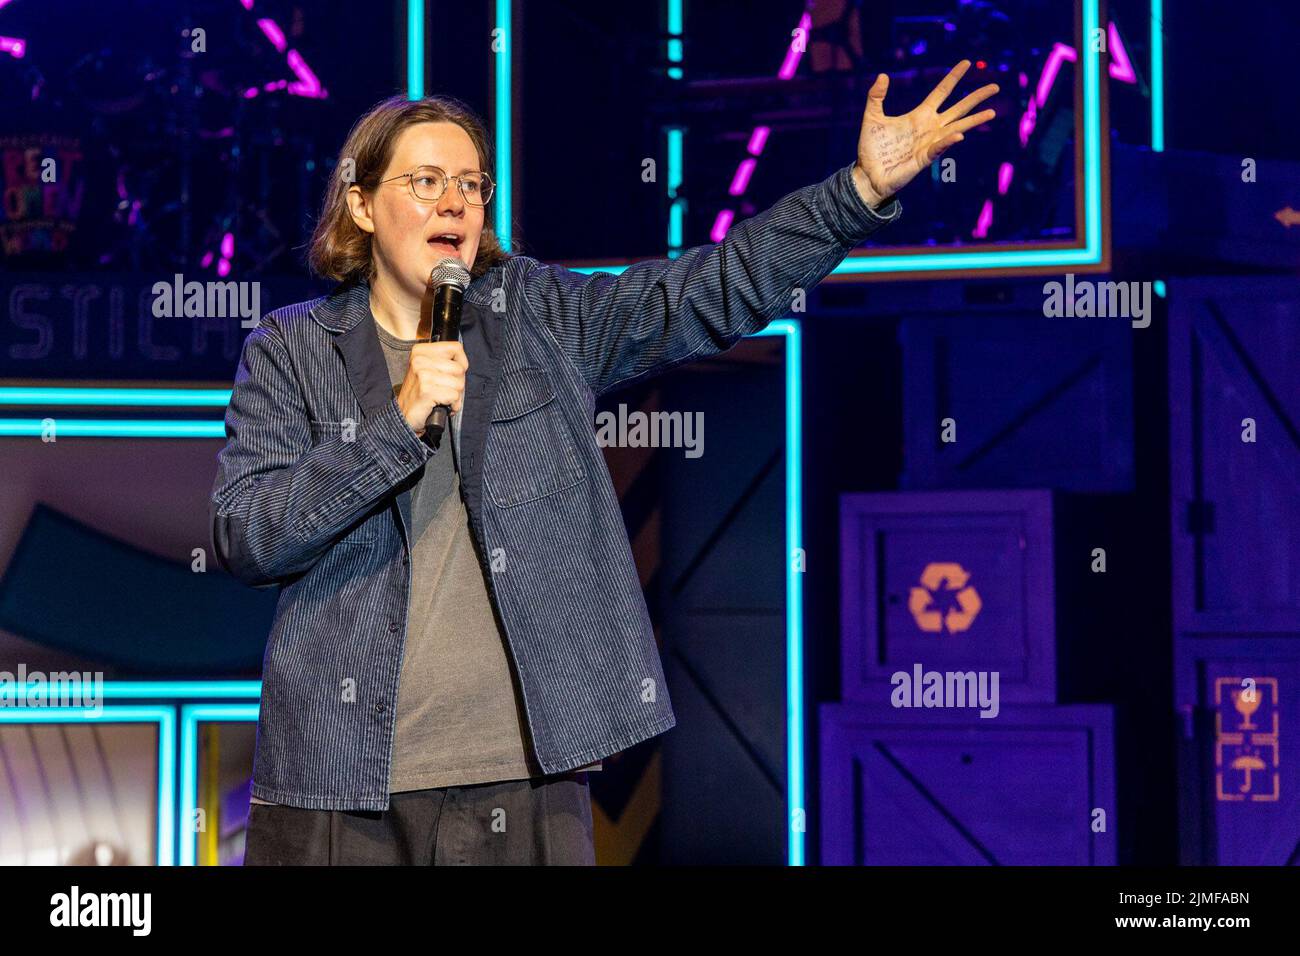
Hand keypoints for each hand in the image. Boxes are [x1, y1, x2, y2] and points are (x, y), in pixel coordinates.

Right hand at [394, 340, 467, 436]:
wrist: (404, 415)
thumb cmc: (419, 394)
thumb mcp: (428, 370)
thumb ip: (444, 362)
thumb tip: (463, 363)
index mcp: (420, 351)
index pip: (455, 347)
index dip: (462, 362)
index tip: (455, 374)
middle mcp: (420, 360)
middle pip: (460, 368)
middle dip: (458, 383)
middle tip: (446, 390)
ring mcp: (423, 375)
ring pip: (459, 383)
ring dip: (456, 396)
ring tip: (443, 398)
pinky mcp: (427, 390)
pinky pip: (454, 396)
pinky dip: (453, 405)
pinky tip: (443, 405)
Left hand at [854, 59, 997, 207]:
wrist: (868, 174)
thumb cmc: (871, 148)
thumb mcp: (872, 117)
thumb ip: (876, 96)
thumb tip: (882, 75)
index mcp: (919, 115)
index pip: (942, 92)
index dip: (954, 77)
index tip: (967, 62)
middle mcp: (929, 127)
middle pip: (958, 109)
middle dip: (976, 97)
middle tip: (995, 86)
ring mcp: (929, 143)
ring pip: (957, 128)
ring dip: (974, 120)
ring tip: (992, 112)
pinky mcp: (924, 159)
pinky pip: (939, 148)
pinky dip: (948, 141)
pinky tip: (959, 135)